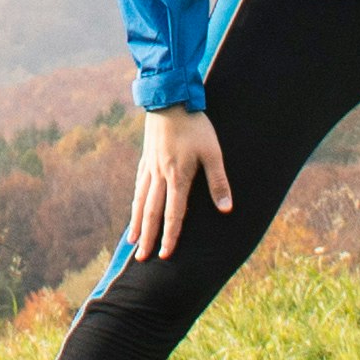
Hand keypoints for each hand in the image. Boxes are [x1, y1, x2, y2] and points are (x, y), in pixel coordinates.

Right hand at [123, 106, 233, 261]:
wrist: (170, 100)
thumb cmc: (195, 125)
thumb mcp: (213, 152)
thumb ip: (218, 182)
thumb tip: (226, 209)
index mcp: (177, 177)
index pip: (173, 214)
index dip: (170, 236)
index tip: (166, 255)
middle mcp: (159, 176)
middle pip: (152, 213)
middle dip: (148, 238)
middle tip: (142, 258)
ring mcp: (150, 167)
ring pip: (141, 201)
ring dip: (137, 224)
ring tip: (133, 242)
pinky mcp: (145, 159)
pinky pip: (138, 186)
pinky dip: (136, 202)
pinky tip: (135, 209)